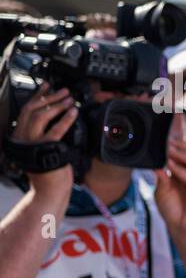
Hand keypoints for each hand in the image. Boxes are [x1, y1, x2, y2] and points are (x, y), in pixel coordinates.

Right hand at [10, 84, 75, 198]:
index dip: (36, 96)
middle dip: (49, 97)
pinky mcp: (45, 148)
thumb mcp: (42, 150)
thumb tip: (56, 117)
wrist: (48, 191)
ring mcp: (32, 143)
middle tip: (63, 91)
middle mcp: (22, 138)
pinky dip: (65, 119)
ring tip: (69, 100)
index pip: (25, 110)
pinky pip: (55, 129)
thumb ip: (43, 135)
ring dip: (56, 105)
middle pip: (32, 110)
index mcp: (19, 136)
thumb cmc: (48, 173)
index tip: (46, 86)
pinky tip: (73, 112)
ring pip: (40, 116)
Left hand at [153, 137, 185, 243]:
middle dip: (178, 147)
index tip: (160, 141)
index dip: (172, 147)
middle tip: (165, 142)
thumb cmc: (173, 211)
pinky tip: (171, 165)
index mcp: (181, 174)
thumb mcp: (161, 191)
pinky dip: (181, 170)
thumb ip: (160, 176)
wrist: (182, 228)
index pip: (180, 155)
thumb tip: (156, 162)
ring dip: (180, 155)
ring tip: (168, 151)